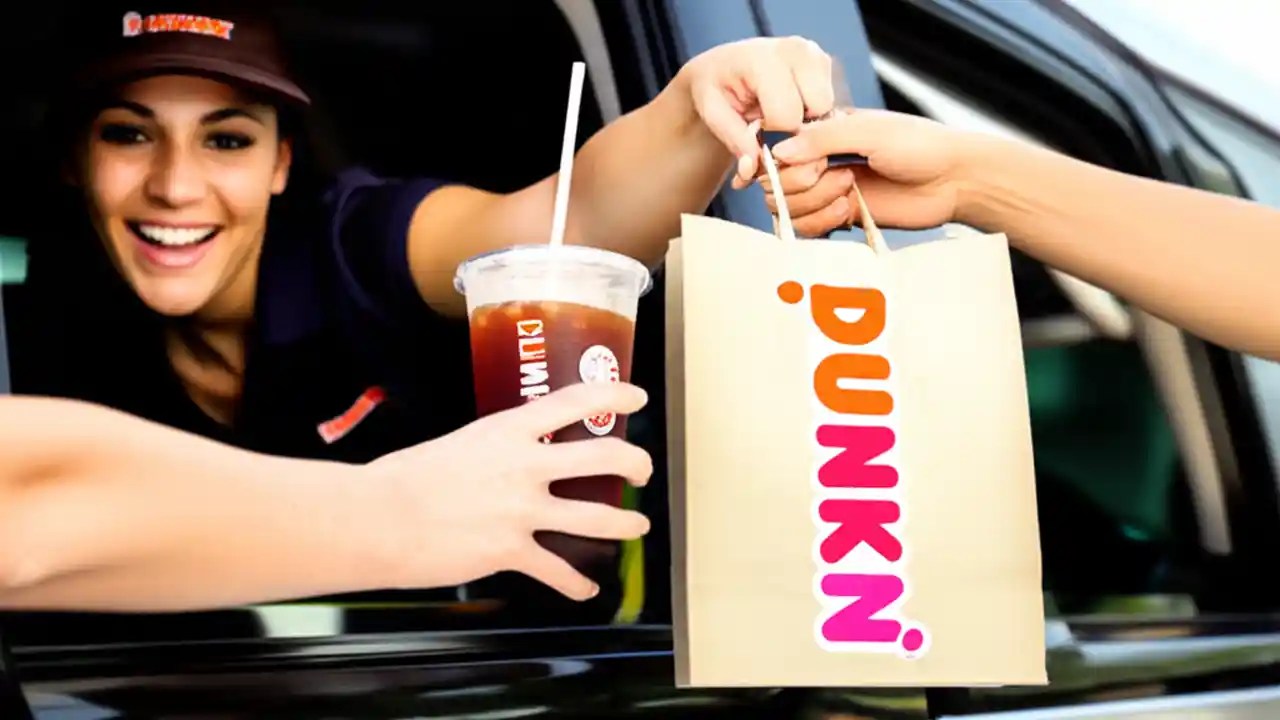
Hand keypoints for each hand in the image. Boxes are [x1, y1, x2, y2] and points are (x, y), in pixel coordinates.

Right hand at [367, 382, 652, 600]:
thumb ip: (495, 448)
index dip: (615, 396)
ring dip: (625, 523)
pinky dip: (576, 585)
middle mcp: (525, 465)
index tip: (636, 397)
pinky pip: (558, 571)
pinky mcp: (510, 551)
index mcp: (509, 430)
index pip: (576, 401)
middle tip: (643, 470)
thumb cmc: (404, 478)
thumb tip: (509, 457)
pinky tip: (584, 589)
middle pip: (604, 457)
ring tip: (637, 525)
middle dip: (635, 463)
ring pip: (596, 516)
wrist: (378, 518)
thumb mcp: (461, 443)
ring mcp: (521, 510)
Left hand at [678, 36, 835, 187]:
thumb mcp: (711, 112)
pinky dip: (812, 115)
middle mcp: (799, 50)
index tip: (757, 132)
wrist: (724, 64)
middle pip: (817, 112)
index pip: (787, 117)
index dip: (773, 136)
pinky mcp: (826, 64)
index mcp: (765, 59)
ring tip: (778, 115)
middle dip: (796, 129)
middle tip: (770, 126)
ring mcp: (816, 55)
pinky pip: (830, 106)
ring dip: (806, 123)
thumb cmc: (716, 85)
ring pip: (828, 111)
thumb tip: (752, 169)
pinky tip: (790, 108)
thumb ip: (734, 141)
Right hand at [761, 109, 973, 236]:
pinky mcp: (839, 216)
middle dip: (803, 185)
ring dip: (816, 204)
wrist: (954, 181)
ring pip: (788, 208)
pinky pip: (807, 228)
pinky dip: (823, 223)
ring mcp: (828, 190)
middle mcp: (820, 160)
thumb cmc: (920, 146)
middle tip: (842, 177)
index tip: (815, 163)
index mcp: (824, 132)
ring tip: (850, 193)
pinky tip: (850, 212)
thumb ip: (821, 139)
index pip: (777, 149)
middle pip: (777, 183)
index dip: (785, 163)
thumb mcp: (869, 132)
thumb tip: (779, 152)